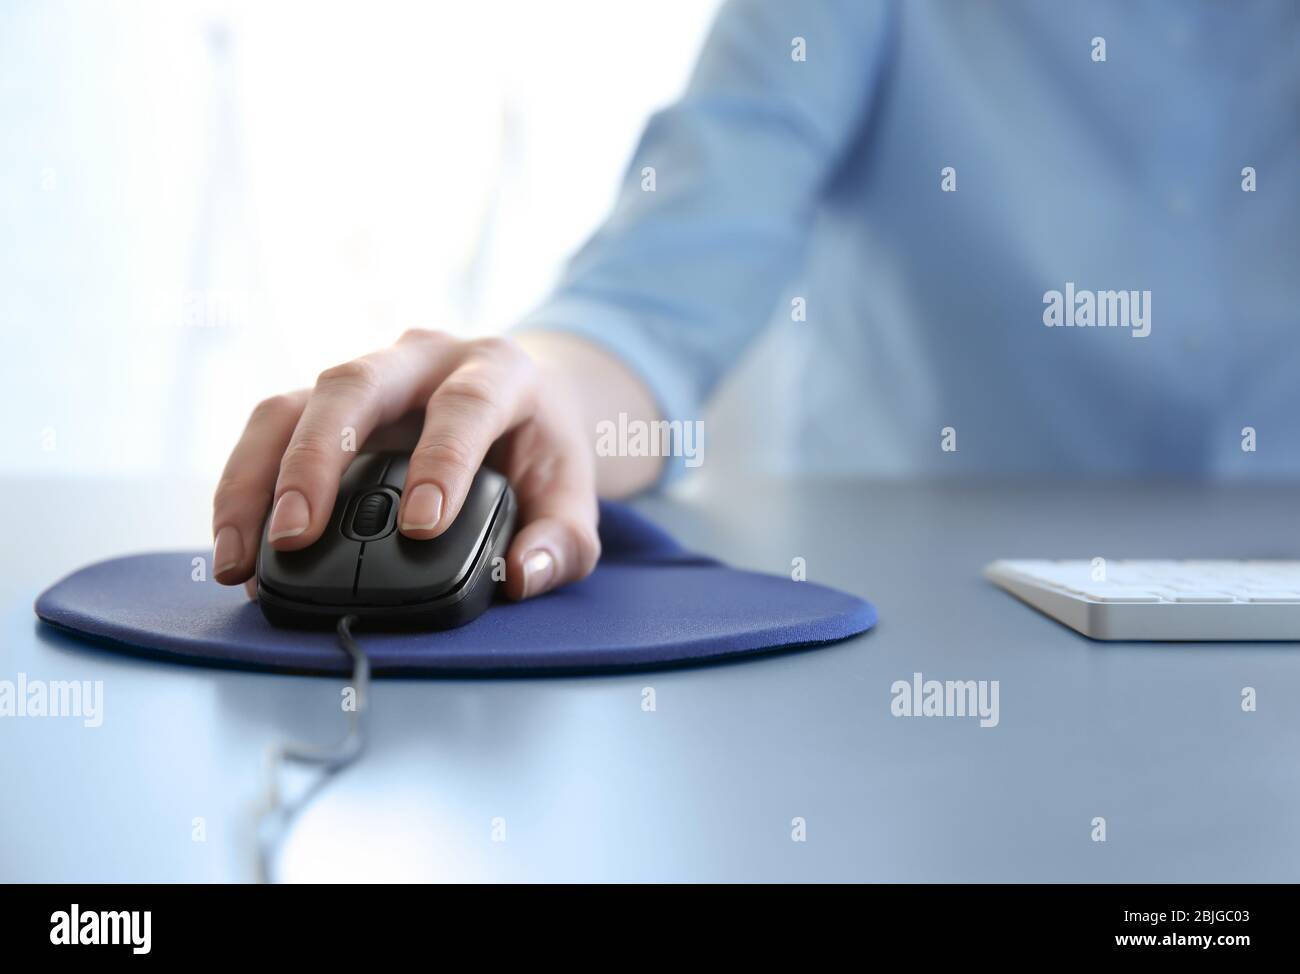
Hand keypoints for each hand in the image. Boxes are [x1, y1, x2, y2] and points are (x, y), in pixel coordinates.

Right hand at [211, 330, 599, 600]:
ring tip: (242, 558)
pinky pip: (269, 429)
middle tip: (300, 537)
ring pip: (292, 402)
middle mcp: (423, 359)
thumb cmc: (542, 450)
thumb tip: (521, 578)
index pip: (466, 404)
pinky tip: (237, 548)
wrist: (522, 400)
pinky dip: (244, 486)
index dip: (443, 460)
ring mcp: (366, 374)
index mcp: (497, 371)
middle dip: (319, 459)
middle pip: (355, 384)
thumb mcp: (572, 493)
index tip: (422, 526)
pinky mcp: (322, 401)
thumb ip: (564, 541)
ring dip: (257, 478)